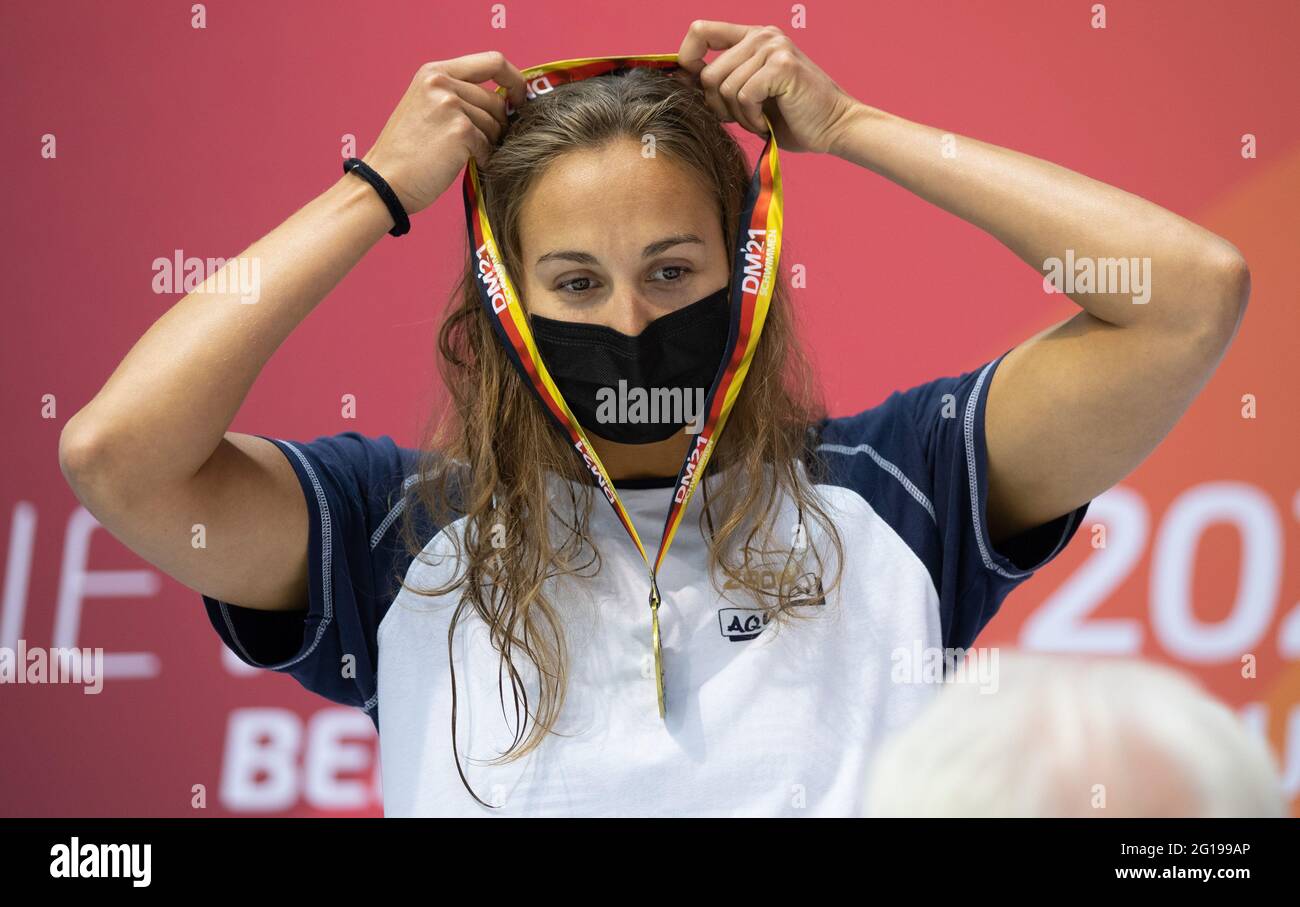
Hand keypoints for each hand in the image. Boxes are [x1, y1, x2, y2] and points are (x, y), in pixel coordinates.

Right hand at [360, 51, 526, 214]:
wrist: (385, 182)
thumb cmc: (406, 154)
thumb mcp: (425, 107)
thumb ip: (457, 95)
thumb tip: (505, 101)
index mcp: (434, 71)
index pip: (493, 61)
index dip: (514, 79)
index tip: (519, 99)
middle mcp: (441, 82)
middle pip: (496, 100)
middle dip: (498, 125)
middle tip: (483, 143)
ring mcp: (451, 105)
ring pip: (495, 124)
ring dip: (489, 144)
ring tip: (467, 154)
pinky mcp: (460, 131)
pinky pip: (489, 145)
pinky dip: (483, 158)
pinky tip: (466, 164)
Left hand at [676, 20, 861, 154]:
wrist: (833, 127)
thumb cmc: (790, 118)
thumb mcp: (745, 99)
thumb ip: (718, 86)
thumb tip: (678, 84)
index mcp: (751, 37)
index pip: (699, 31)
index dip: (686, 60)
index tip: (693, 89)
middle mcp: (761, 35)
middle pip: (707, 73)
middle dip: (718, 106)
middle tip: (743, 118)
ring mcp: (773, 47)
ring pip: (723, 87)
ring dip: (737, 115)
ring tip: (758, 119)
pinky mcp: (782, 65)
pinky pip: (743, 95)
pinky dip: (750, 118)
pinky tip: (765, 122)